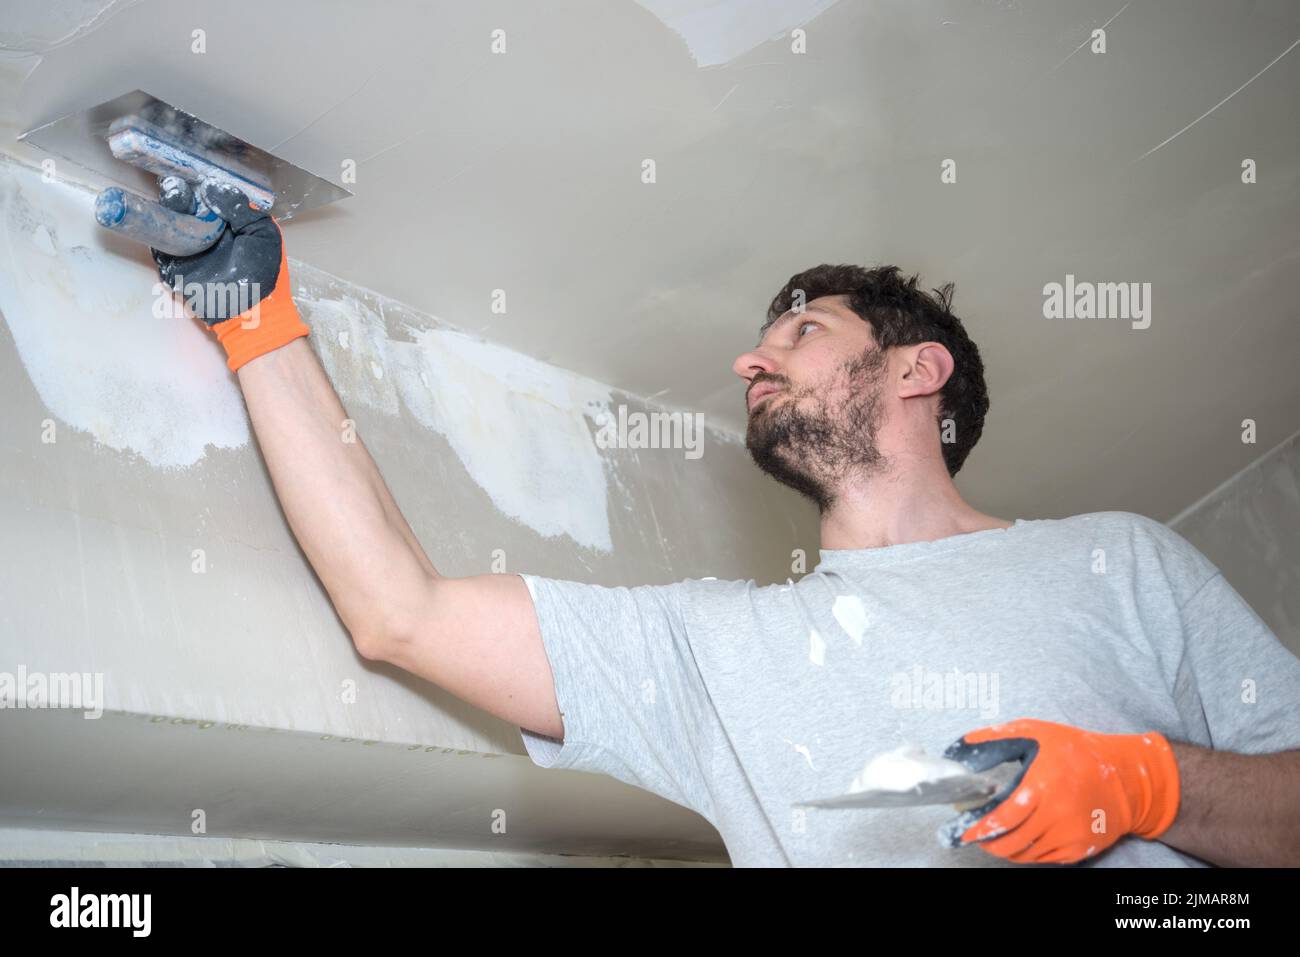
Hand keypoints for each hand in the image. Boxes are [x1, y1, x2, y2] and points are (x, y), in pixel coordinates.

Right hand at [152, 180, 308, 370]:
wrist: (251, 314)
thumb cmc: (265, 275)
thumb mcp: (263, 234)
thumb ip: (241, 209)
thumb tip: (211, 188)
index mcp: (232, 221)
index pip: (212, 195)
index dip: (202, 182)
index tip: (195, 172)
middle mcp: (209, 230)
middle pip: (188, 202)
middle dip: (181, 190)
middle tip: (178, 185)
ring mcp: (190, 246)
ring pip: (172, 218)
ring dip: (169, 204)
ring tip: (172, 194)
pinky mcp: (175, 264)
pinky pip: (160, 242)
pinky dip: (155, 228)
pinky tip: (156, 214)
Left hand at [937, 718, 1180, 863]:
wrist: (1125, 778)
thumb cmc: (1075, 751)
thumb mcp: (1034, 733)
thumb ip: (994, 740)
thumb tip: (960, 748)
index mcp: (1042, 786)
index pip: (1002, 818)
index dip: (977, 827)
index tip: (961, 828)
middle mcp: (1057, 816)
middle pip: (1009, 842)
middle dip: (984, 841)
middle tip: (971, 833)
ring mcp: (1069, 836)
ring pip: (1023, 854)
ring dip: (1002, 847)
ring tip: (991, 834)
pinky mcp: (1078, 850)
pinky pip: (1042, 858)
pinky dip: (1025, 851)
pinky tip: (1019, 836)